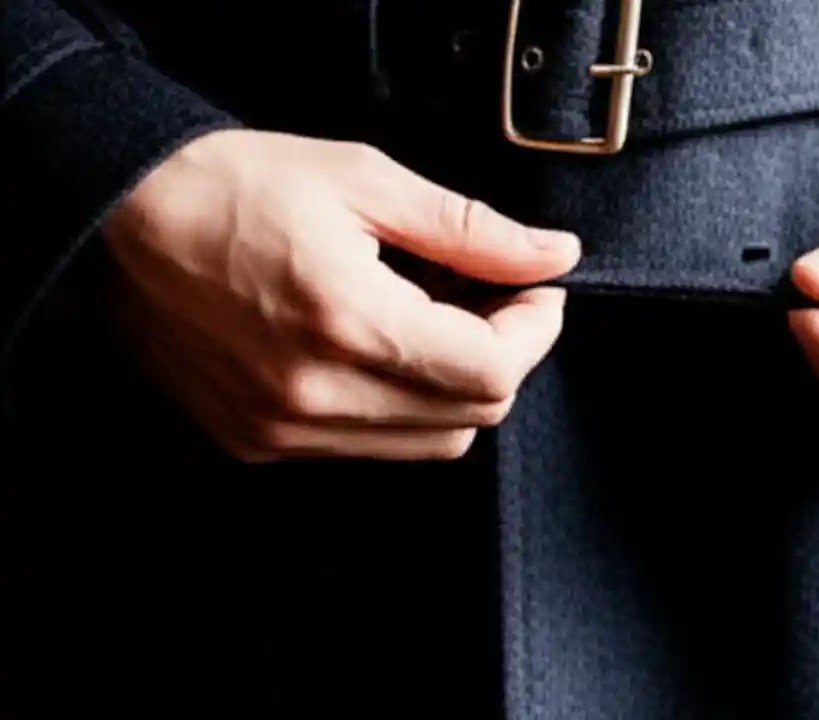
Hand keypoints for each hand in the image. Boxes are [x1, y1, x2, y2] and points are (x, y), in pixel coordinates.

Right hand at [103, 129, 579, 461]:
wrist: (121, 216)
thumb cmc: (236, 185)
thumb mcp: (367, 182)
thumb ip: (472, 231)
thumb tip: (553, 257)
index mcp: (348, 323)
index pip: (492, 372)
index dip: (535, 329)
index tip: (536, 289)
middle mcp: (315, 396)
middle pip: (472, 415)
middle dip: (502, 354)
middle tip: (487, 295)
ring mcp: (281, 431)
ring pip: (429, 442)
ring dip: (454, 385)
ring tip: (429, 316)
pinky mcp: (257, 444)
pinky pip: (369, 446)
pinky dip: (399, 404)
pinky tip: (379, 346)